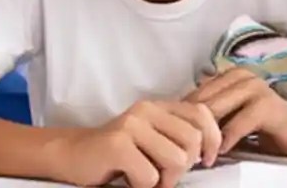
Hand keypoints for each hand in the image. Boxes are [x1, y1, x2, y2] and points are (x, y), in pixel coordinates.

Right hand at [48, 100, 220, 187]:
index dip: (212, 140)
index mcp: (159, 106)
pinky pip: (150, 176)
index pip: (202, 115)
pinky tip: (128, 179)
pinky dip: (142, 186)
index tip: (204, 160)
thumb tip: (211, 151)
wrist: (74, 155)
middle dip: (184, 167)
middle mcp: (146, 110)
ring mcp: (130, 125)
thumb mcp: (153, 138)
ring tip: (145, 177)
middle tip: (163, 175)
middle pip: (192, 141)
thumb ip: (177, 135)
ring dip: (164, 179)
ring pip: (176, 160)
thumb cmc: (119, 154)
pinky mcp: (117, 144)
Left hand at [184, 67, 286, 156]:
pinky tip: (221, 152)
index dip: (184, 115)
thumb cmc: (268, 128)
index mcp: (231, 75)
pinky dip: (225, 140)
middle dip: (192, 125)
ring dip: (206, 135)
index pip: (196, 92)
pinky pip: (235, 125)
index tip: (177, 134)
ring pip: (215, 111)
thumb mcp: (235, 116)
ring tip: (200, 152)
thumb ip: (214, 113)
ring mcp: (254, 88)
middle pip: (202, 100)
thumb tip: (182, 124)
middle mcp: (241, 76)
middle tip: (185, 147)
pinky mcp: (265, 106)